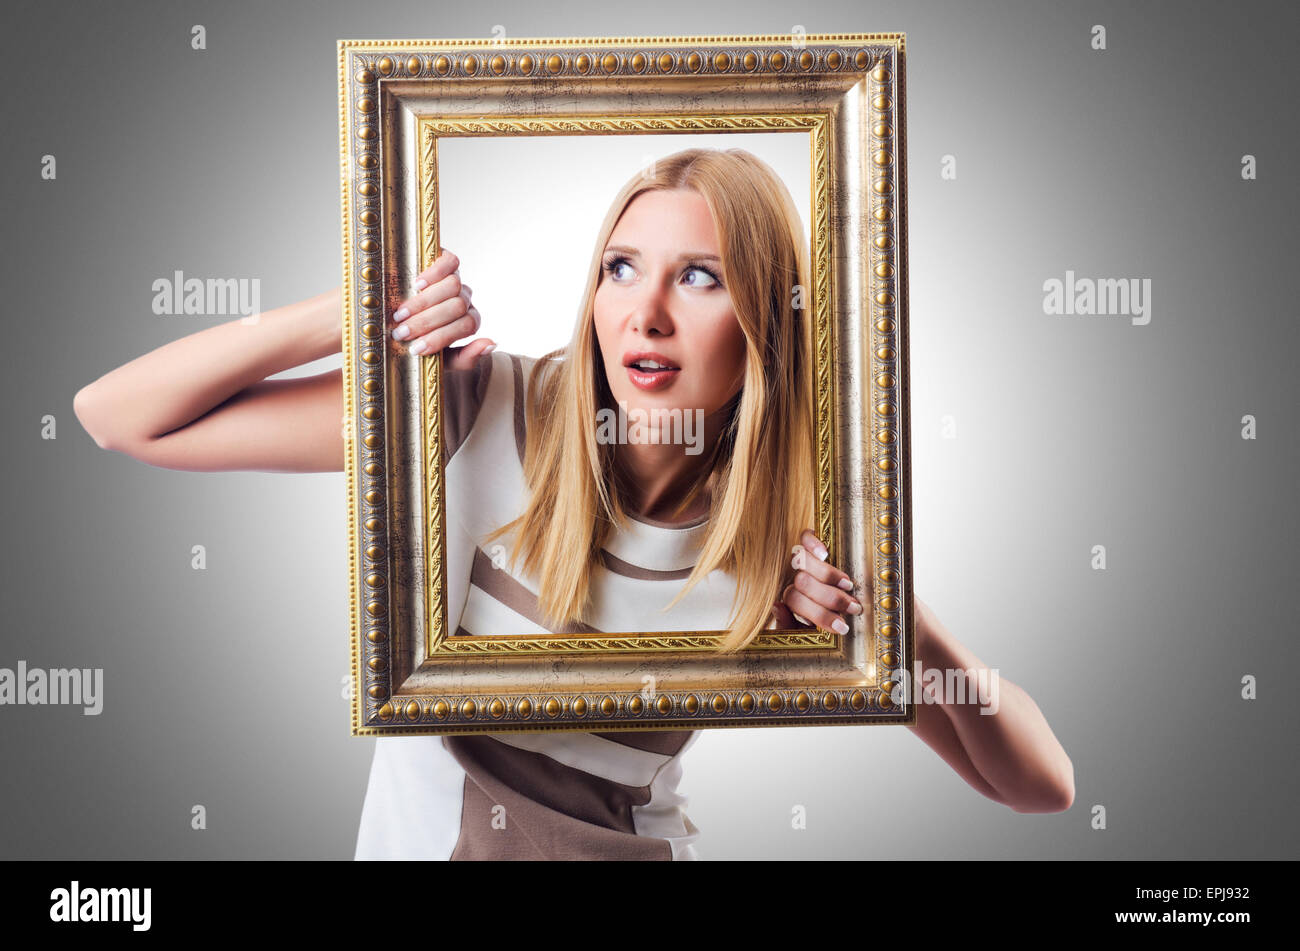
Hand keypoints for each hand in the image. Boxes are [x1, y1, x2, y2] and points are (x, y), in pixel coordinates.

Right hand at [389, 248, 495, 368]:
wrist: (406, 324)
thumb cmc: (423, 342)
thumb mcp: (444, 358)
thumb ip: (466, 358)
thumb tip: (490, 344)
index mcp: (468, 322)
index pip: (466, 326)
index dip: (440, 338)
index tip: (415, 349)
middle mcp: (465, 300)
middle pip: (457, 306)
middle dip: (426, 322)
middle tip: (402, 332)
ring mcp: (457, 280)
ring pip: (453, 285)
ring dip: (424, 301)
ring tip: (401, 313)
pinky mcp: (447, 261)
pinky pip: (450, 262)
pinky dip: (434, 273)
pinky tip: (416, 285)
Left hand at [771, 530, 866, 633]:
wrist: (828, 620)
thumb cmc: (817, 622)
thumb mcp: (801, 630)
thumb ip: (787, 624)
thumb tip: (777, 605)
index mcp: (792, 600)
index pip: (795, 601)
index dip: (819, 614)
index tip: (841, 627)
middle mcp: (795, 580)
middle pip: (803, 582)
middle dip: (829, 597)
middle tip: (853, 607)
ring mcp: (803, 562)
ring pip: (803, 561)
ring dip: (827, 575)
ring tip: (848, 586)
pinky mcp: (814, 546)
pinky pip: (805, 538)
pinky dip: (812, 543)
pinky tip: (824, 553)